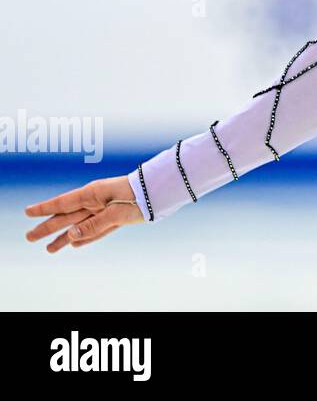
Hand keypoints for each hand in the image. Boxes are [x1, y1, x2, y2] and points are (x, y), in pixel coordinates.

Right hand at [24, 175, 143, 252]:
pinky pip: (97, 230)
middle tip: (29, 237)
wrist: (164, 190)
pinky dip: (85, 237)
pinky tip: (75, 244)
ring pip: (80, 226)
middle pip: (67, 217)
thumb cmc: (141, 196)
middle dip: (47, 227)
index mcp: (94, 194)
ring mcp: (106, 209)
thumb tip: (71, 236)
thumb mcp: (117, 212)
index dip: (44, 209)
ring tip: (48, 249)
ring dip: (64, 237)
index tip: (27, 212)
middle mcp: (97, 201)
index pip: (63, 203)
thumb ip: (94, 225)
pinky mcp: (117, 218)